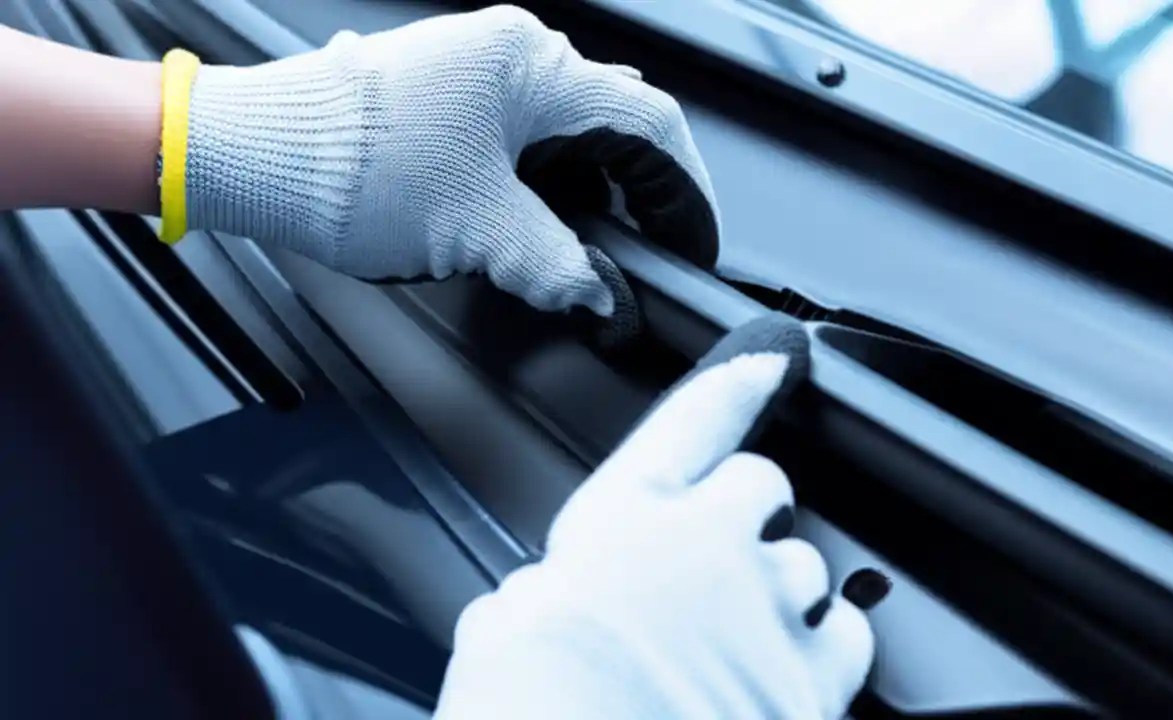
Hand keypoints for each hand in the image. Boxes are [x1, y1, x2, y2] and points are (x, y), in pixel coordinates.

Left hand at [185, 5, 717, 314]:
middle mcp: (513, 53)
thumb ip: (558, 267)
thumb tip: (602, 296)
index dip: (687, 194)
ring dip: (594, 187)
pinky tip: (540, 220)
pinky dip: (550, 178)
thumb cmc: (345, 168)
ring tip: (595, 247)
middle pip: (617, 123)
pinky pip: (528, 131)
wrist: (251, 153)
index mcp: (534, 68)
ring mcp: (479, 67)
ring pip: (572, 128)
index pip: (651, 125)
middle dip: (643, 192)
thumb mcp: (477, 233)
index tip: (693, 241)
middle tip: (650, 252)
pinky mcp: (451, 91)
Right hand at [434, 315, 873, 719]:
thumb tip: (550, 596)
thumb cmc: (532, 710)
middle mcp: (712, 549)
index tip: (772, 357)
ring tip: (732, 635)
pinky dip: (821, 644)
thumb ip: (543, 589)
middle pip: (762, 485)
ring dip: (776, 585)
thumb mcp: (500, 633)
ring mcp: (772, 614)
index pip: (698, 418)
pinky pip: (847, 635)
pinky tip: (781, 669)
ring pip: (806, 562)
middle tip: (707, 559)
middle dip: (742, 510)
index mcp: (626, 519)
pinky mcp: (816, 683)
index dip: (738, 380)